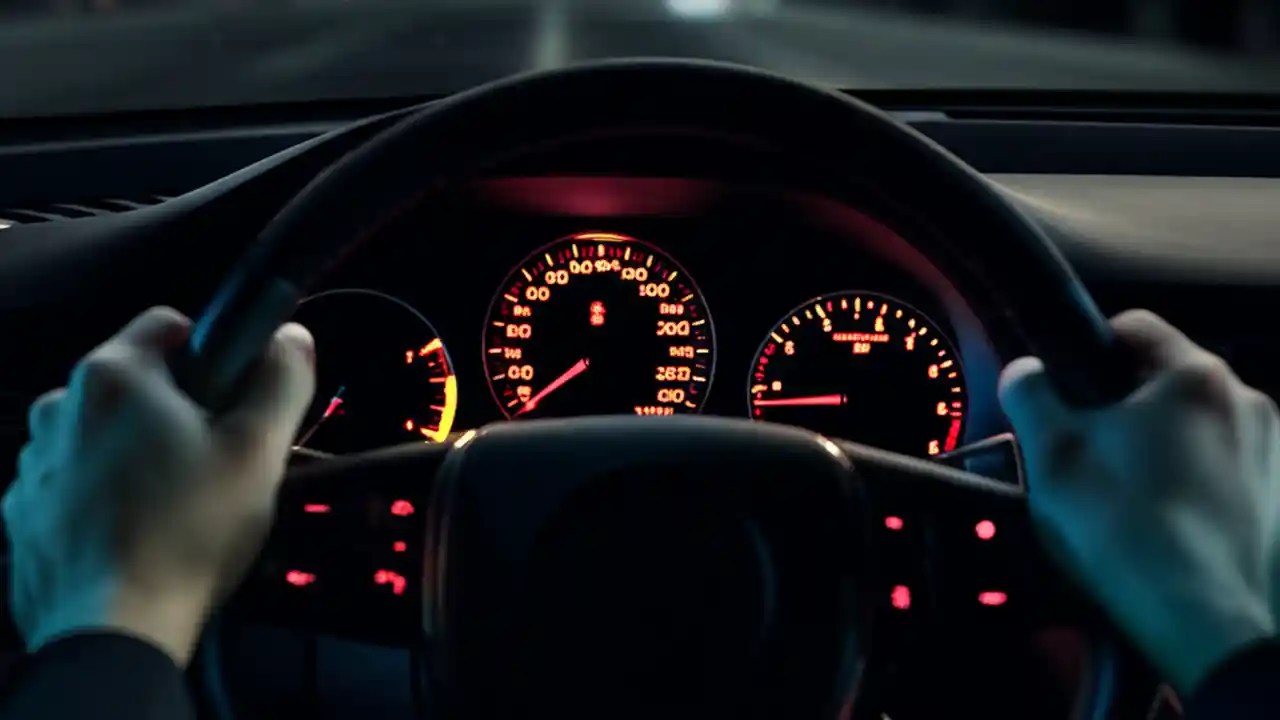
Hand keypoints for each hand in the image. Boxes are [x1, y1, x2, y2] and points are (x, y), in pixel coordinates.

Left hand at [4, 307, 314, 664]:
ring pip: (104, 436)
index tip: (234, 402)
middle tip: (216, 464)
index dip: (213, 356)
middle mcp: (58, 408)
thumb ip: (280, 380)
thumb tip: (291, 336)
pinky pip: (75, 485)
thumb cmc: (187, 533)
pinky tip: (138, 534)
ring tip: (177, 507)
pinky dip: (105, 498)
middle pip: (135, 385)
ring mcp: (32, 464)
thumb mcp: (259, 451)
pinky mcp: (21, 514)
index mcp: (112, 375)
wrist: (112, 631)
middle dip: (175, 413)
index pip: (168, 325)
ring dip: (137, 455)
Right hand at [1000, 310, 1279, 691]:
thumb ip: (1030, 395)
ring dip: (1155, 447)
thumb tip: (1024, 373)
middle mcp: (1245, 401)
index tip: (1065, 392)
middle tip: (1083, 454)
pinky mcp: (1273, 497)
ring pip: (1191, 427)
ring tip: (1120, 498)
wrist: (1201, 620)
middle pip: (1162, 381)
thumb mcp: (1051, 454)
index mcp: (1193, 376)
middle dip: (1120, 408)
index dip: (1086, 353)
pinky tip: (1156, 522)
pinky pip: (1216, 469)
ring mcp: (1268, 452)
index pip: (1132, 326)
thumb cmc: (1127, 531)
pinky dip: (1185, 484)